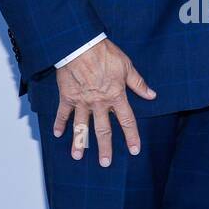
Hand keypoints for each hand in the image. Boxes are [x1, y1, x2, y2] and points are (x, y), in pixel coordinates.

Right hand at [53, 38, 155, 164]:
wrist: (80, 45)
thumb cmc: (104, 53)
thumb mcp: (126, 66)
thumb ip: (138, 83)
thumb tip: (151, 95)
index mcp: (115, 96)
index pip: (127, 121)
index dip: (132, 136)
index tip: (134, 150)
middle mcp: (99, 103)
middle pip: (103, 130)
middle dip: (105, 148)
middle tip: (105, 163)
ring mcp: (82, 102)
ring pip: (81, 127)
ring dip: (79, 142)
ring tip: (77, 156)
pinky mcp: (67, 97)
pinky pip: (63, 113)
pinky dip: (59, 123)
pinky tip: (57, 134)